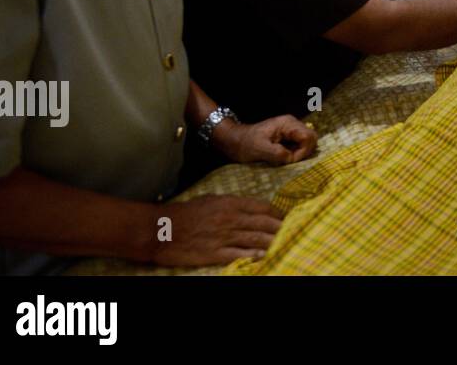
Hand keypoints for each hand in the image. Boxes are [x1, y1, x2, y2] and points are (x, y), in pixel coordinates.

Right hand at [150, 195, 282, 266]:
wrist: (161, 229)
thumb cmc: (184, 213)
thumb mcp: (210, 200)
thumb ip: (231, 203)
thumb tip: (248, 208)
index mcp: (230, 203)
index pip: (262, 207)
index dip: (277, 213)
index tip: (287, 217)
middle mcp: (230, 219)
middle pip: (263, 223)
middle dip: (281, 227)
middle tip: (295, 230)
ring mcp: (224, 236)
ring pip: (256, 238)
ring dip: (273, 241)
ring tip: (287, 243)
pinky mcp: (215, 253)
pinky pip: (240, 254)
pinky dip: (254, 254)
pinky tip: (266, 255)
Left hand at [211, 115, 317, 165]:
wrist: (234, 140)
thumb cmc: (245, 144)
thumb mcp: (259, 149)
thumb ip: (277, 153)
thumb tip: (292, 158)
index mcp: (287, 124)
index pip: (308, 137)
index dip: (303, 151)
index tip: (290, 161)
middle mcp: (292, 124)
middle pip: (311, 138)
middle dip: (305, 152)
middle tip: (291, 162)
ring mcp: (290, 129)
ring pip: (307, 141)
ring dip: (301, 153)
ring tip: (287, 160)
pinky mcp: (288, 135)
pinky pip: (300, 144)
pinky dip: (296, 153)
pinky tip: (285, 157)